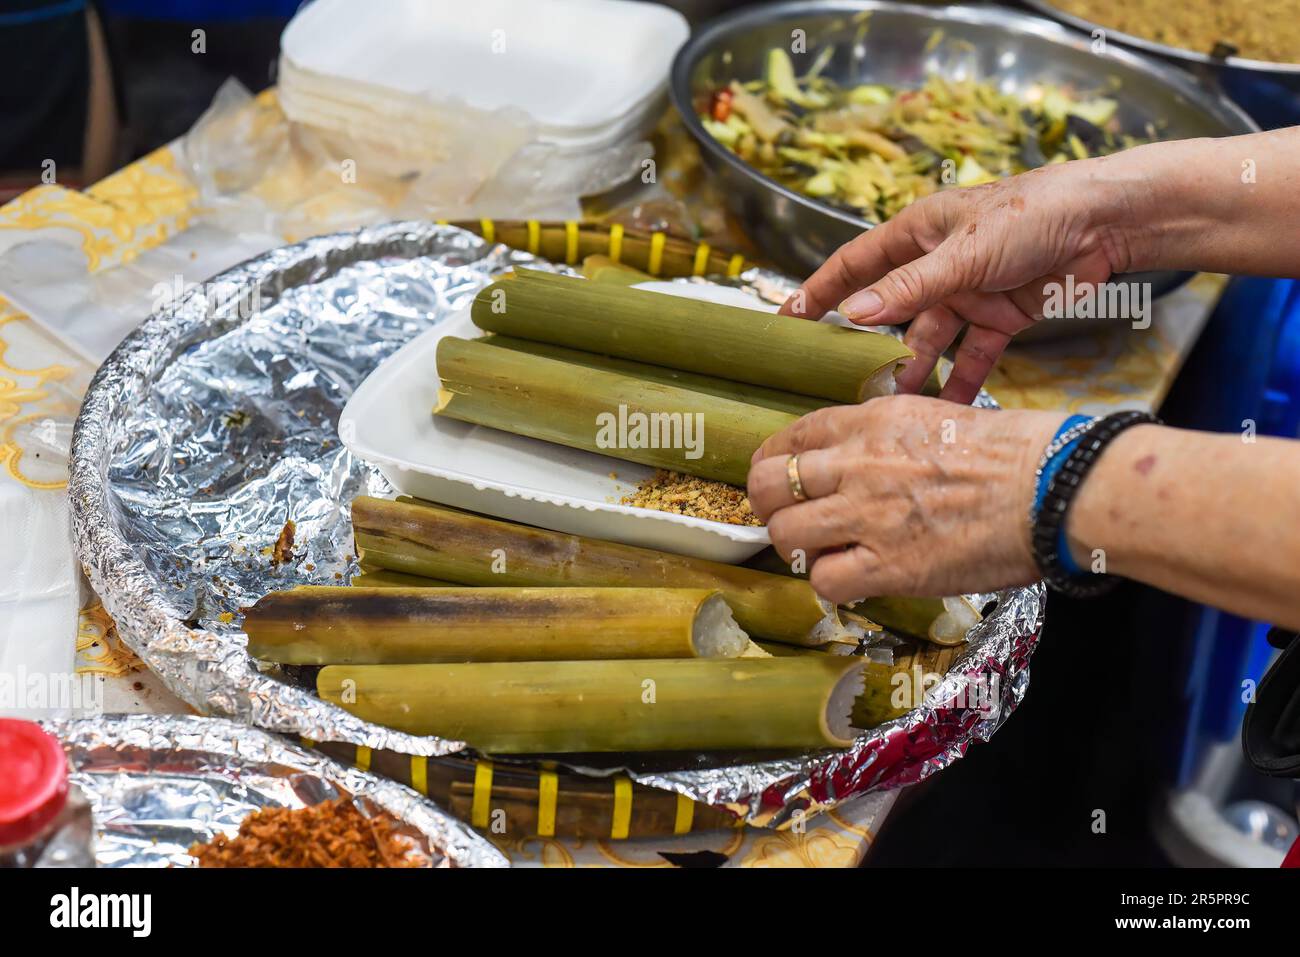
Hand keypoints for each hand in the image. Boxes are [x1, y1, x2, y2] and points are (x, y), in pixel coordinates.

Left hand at [747, 396, 1065, 602]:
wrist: (1054, 488)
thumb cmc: (1014, 452)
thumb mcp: (937, 415)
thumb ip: (885, 434)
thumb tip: (857, 456)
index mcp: (872, 420)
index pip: (792, 435)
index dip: (773, 460)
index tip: (774, 475)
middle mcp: (858, 464)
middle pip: (768, 485)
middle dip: (769, 505)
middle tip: (789, 518)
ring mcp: (868, 516)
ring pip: (786, 534)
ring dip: (798, 547)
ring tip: (823, 552)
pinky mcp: (889, 565)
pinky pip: (825, 580)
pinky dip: (832, 584)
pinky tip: (854, 578)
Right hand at [781, 157, 1147, 402]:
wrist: (1107, 222)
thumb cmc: (1033, 213)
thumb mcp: (964, 252)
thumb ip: (910, 287)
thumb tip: (854, 312)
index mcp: (919, 232)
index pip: (856, 264)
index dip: (822, 290)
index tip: (789, 319)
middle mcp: (938, 263)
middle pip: (890, 308)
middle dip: (867, 343)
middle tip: (837, 378)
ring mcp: (969, 292)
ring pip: (929, 338)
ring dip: (912, 368)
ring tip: (890, 402)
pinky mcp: (1001, 315)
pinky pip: (972, 354)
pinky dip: (961, 379)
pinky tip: (946, 407)